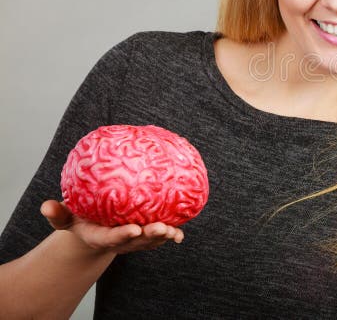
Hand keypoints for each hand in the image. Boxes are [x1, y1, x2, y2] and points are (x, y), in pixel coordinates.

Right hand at [40, 199, 183, 254]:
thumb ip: (57, 214)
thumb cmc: (80, 218)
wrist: (95, 226)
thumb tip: (46, 206)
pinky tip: (181, 230)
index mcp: (100, 236)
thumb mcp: (65, 218)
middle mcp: (120, 240)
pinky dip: (171, 233)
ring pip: (151, 240)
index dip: (122, 235)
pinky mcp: (146, 234)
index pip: (111, 238)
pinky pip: (160, 235)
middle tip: (162, 228)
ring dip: (163, 236)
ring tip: (174, 232)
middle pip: (136, 241)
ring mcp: (134, 239)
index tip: (132, 229)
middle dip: (149, 236)